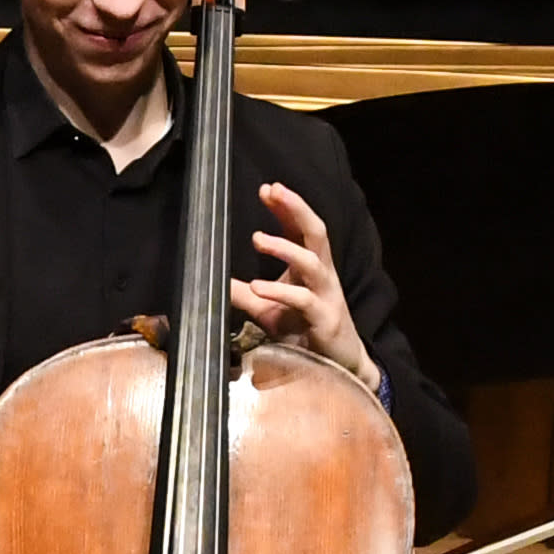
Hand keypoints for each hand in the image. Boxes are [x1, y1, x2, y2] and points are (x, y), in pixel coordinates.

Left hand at [228, 181, 369, 374]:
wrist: (339, 364)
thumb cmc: (304, 331)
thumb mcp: (268, 310)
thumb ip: (244, 294)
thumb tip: (215, 280)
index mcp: (310, 266)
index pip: (300, 228)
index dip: (287, 207)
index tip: (266, 189)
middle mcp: (322, 274)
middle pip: (315, 232)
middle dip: (296, 208)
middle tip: (274, 190)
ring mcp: (326, 295)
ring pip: (311, 261)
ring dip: (285, 247)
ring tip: (258, 238)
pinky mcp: (324, 318)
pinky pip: (302, 300)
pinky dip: (279, 291)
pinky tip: (258, 286)